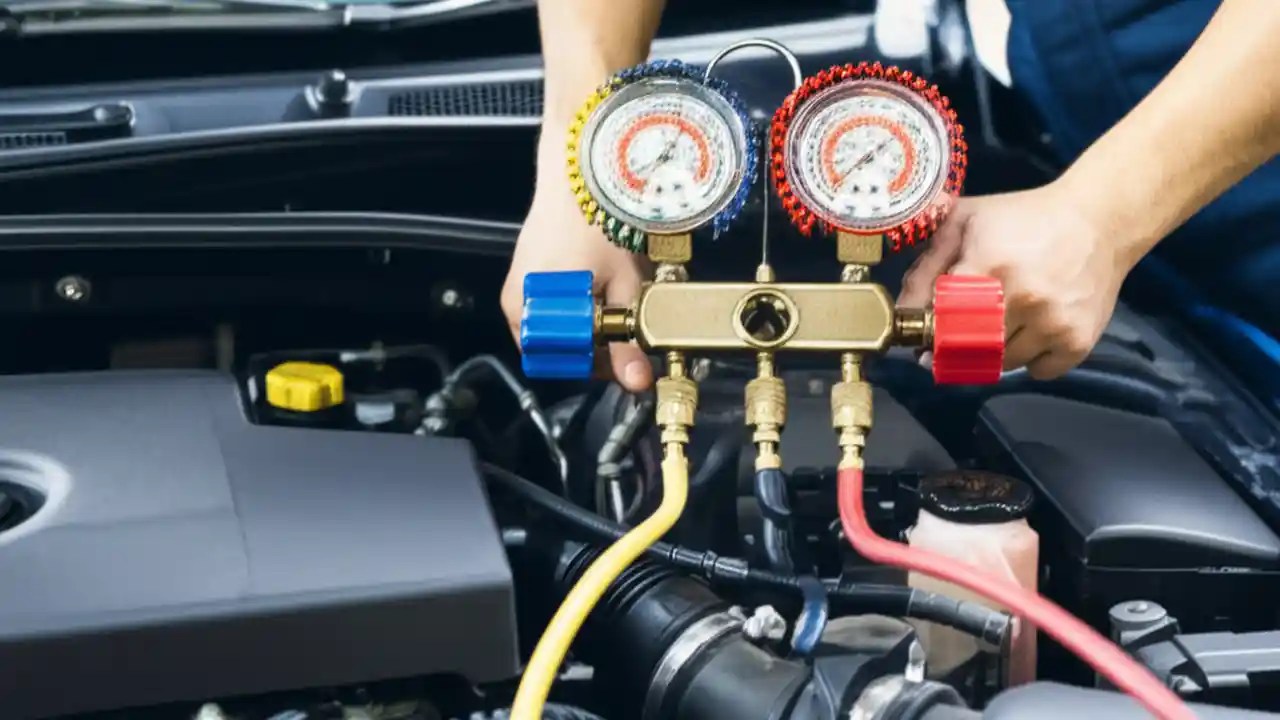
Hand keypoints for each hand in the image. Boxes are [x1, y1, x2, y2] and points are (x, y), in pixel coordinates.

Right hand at [501, 176, 654, 391]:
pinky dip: (576, 310)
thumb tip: (636, 382)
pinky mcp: (526, 275)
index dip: (601, 366)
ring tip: (615, 304)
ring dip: (588, 328)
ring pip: (556, 332)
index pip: (565, 365)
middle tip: (626, 330)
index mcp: (531, 313)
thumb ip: (628, 340)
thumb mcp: (624, 287)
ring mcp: (519, 289)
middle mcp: (518, 305)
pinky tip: (599, 290)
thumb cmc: (598, 218)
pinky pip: (549, 310)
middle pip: (559, 351)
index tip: (627, 357)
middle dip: (596, 347)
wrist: (581, 172)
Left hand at [898, 184, 1133, 379]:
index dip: (930, 333)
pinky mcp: (1078, 341)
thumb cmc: (1025, 218)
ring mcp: (1053, 323)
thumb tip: (903, 312)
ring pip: (1002, 364)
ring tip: (1004, 319)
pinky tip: (1032, 329)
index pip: (942, 322)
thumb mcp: (965, 223)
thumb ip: (926, 267)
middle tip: (958, 334)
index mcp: (989, 266)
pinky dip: (1030, 359)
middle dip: (957, 347)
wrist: (1100, 221)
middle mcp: (1023, 298)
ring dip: (995, 350)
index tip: (928, 334)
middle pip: (969, 349)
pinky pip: (1037, 372)